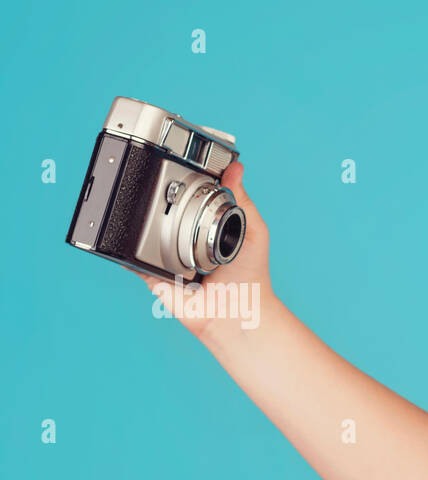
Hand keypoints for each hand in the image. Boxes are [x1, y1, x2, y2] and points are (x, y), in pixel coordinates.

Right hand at [122, 160, 271, 339]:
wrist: (237, 311)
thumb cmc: (250, 276)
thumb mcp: (253, 230)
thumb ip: (242, 200)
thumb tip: (236, 168)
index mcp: (205, 227)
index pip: (187, 200)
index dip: (179, 185)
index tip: (171, 164)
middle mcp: (184, 240)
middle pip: (162, 213)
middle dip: (156, 199)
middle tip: (156, 184)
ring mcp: (166, 257)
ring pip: (143, 233)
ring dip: (139, 220)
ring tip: (142, 204)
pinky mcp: (153, 274)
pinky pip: (130, 259)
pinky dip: (122, 248)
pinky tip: (117, 233)